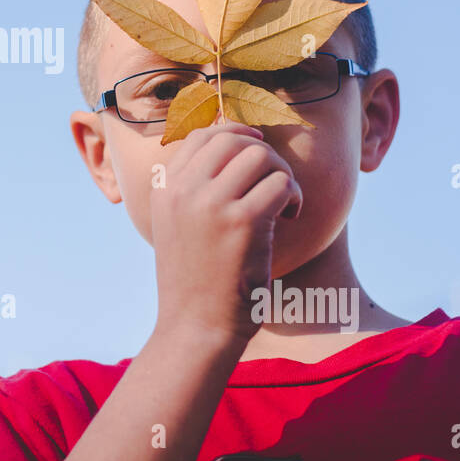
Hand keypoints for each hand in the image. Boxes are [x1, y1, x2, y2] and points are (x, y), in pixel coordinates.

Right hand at [151, 120, 302, 343]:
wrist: (195, 328)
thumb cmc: (195, 282)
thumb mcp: (176, 227)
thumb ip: (193, 190)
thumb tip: (234, 147)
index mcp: (164, 189)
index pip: (201, 136)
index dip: (235, 133)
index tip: (257, 146)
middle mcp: (182, 191)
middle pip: (233, 140)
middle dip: (263, 154)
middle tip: (275, 182)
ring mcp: (210, 204)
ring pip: (260, 156)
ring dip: (282, 174)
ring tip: (285, 202)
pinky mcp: (242, 223)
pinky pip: (281, 185)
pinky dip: (295, 197)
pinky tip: (292, 218)